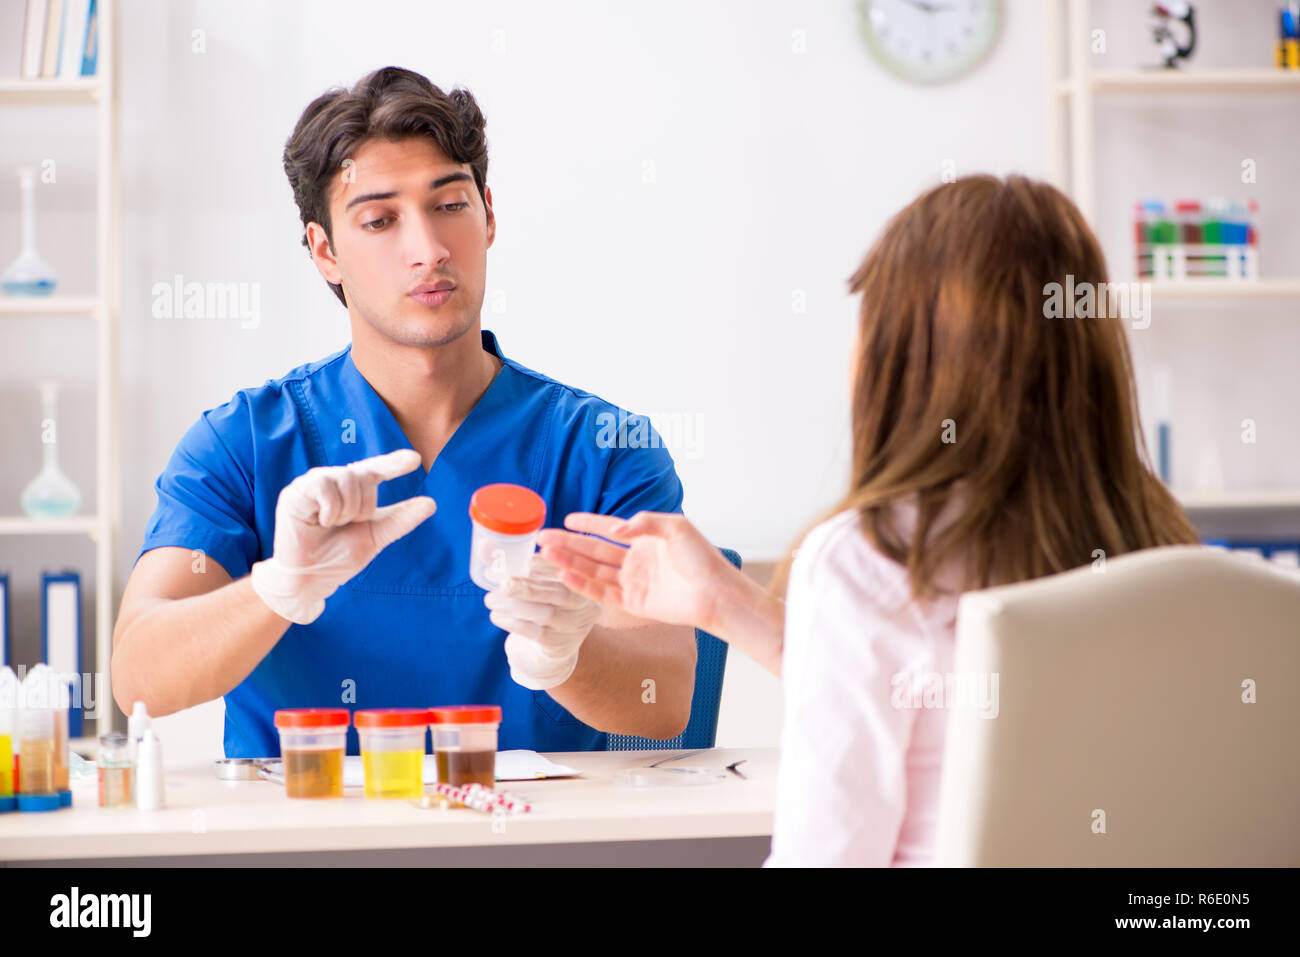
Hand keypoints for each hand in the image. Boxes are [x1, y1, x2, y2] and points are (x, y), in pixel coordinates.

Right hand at [250, 449, 435, 623]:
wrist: (311, 580)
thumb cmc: (339, 557)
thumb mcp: (375, 537)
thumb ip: (400, 519)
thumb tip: (431, 503)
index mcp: (354, 490)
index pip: (376, 470)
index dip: (394, 463)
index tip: (416, 460)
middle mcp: (334, 482)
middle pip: (362, 476)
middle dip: (362, 508)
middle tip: (346, 526)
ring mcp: (313, 485)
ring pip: (344, 479)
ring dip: (346, 511)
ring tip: (331, 525)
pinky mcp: (295, 493)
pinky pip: (323, 486)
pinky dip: (330, 508)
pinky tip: (322, 522)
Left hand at [484, 556, 600, 689]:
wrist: (554, 643)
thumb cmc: (545, 602)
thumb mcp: (542, 582)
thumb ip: (520, 564)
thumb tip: (484, 547)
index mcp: (586, 582)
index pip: (573, 570)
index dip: (552, 565)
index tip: (529, 561)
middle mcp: (585, 606)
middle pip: (561, 594)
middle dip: (530, 587)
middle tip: (504, 583)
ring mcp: (573, 627)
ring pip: (545, 614)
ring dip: (514, 605)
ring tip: (490, 599)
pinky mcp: (558, 644)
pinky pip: (534, 632)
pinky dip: (512, 622)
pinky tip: (496, 615)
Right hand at [536, 511, 731, 633]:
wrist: (716, 593)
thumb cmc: (702, 559)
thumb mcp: (677, 528)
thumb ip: (644, 523)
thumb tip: (615, 528)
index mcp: (645, 540)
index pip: (609, 530)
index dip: (588, 523)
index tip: (567, 518)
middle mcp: (635, 561)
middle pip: (594, 551)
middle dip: (568, 544)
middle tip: (542, 539)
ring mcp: (632, 583)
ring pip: (593, 571)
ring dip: (570, 563)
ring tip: (547, 555)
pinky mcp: (632, 603)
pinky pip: (601, 593)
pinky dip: (582, 585)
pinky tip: (565, 575)